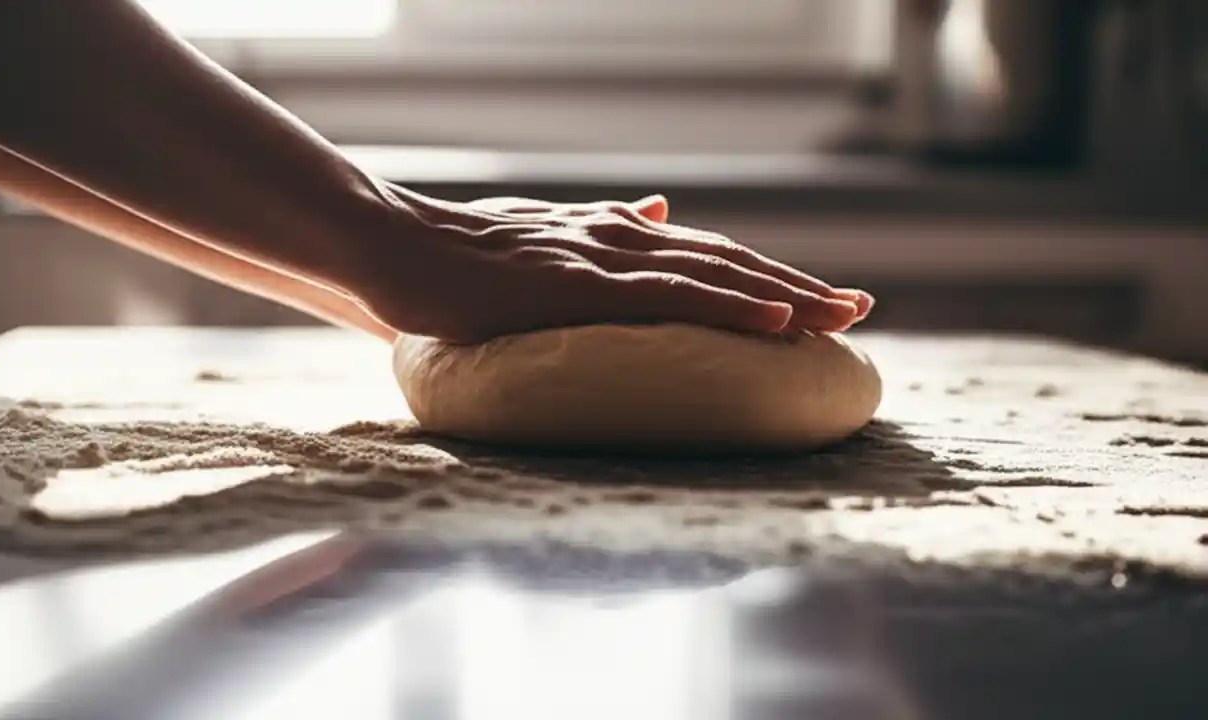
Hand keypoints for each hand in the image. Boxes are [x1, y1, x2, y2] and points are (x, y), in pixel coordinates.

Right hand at [347, 187, 872, 343]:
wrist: (395, 248)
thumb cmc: (460, 261)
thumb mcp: (544, 244)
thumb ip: (605, 231)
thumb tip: (659, 210)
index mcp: (614, 236)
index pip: (708, 257)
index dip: (768, 276)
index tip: (821, 300)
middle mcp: (621, 237)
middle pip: (730, 261)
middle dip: (799, 286)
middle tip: (860, 310)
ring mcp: (604, 257)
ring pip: (715, 274)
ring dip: (786, 295)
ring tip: (842, 317)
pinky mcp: (582, 283)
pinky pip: (672, 297)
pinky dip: (732, 307)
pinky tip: (779, 322)